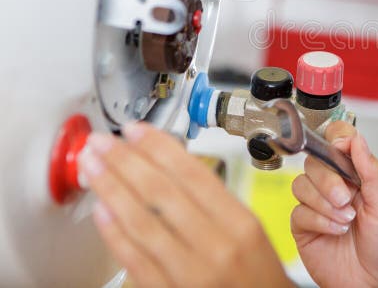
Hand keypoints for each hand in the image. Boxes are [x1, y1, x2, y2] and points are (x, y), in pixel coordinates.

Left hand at [80, 122, 293, 287]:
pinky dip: (114, 233)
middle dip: (126, 162)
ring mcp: (190, 274)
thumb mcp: (252, 230)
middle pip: (162, 194)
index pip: (193, 175)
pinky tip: (101, 210)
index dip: (159, 148)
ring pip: (142, 223)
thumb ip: (215, 201)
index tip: (136, 130)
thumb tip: (169, 165)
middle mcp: (216, 247)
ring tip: (93, 168)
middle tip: (103, 142)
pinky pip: (134, 260)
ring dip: (112, 190)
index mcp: (241, 224)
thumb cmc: (257, 274)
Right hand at [291, 122, 377, 287]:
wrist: (376, 286)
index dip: (336, 138)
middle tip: (347, 198)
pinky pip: (298, 211)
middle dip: (330, 180)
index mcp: (358, 176)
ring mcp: (318, 206)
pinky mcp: (304, 227)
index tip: (341, 146)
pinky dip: (318, 220)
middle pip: (315, 162)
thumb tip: (358, 139)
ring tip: (345, 220)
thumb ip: (372, 171)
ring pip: (302, 184)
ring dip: (325, 203)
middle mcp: (336, 187)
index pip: (339, 143)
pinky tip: (335, 231)